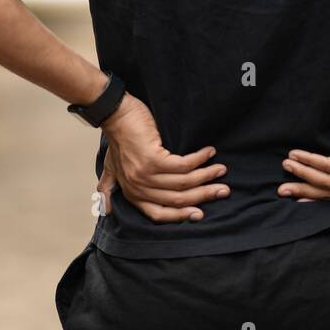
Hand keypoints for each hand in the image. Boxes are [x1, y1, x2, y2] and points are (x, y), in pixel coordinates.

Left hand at [97, 94, 228, 222]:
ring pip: (184, 182)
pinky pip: (184, 165)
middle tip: (224, 190)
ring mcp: (145, 175)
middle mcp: (139, 188)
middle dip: (204, 195)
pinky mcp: (153, 160)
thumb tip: (105, 209)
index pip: (160, 214)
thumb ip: (109, 187)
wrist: (115, 114)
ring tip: (221, 169)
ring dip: (207, 176)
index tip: (201, 212)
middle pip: (178, 199)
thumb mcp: (111, 167)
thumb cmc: (118, 139)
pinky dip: (199, 159)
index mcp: (132, 194)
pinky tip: (209, 153)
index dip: (182, 216)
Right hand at [278, 94, 329, 200]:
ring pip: (325, 179)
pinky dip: (308, 160)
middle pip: (328, 191)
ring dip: (302, 172)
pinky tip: (295, 155)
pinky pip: (326, 166)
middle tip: (283, 190)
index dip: (314, 196)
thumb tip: (315, 175)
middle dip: (302, 190)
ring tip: (286, 165)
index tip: (297, 198)